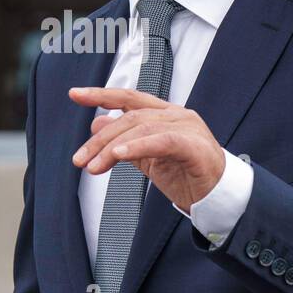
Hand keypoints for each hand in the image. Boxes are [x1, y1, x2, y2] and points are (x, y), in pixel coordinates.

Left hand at [69, 86, 224, 212]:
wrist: (218, 198)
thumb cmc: (187, 176)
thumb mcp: (147, 157)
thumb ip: (124, 140)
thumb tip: (96, 124)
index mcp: (165, 114)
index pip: (129, 98)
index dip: (101, 94)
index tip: (74, 94)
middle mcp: (176, 115)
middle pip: (129, 117)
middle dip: (99, 139)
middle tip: (80, 159)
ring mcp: (187, 128)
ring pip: (141, 128)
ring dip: (111, 148)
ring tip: (93, 166)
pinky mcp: (194, 147)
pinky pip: (161, 141)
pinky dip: (137, 146)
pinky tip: (118, 155)